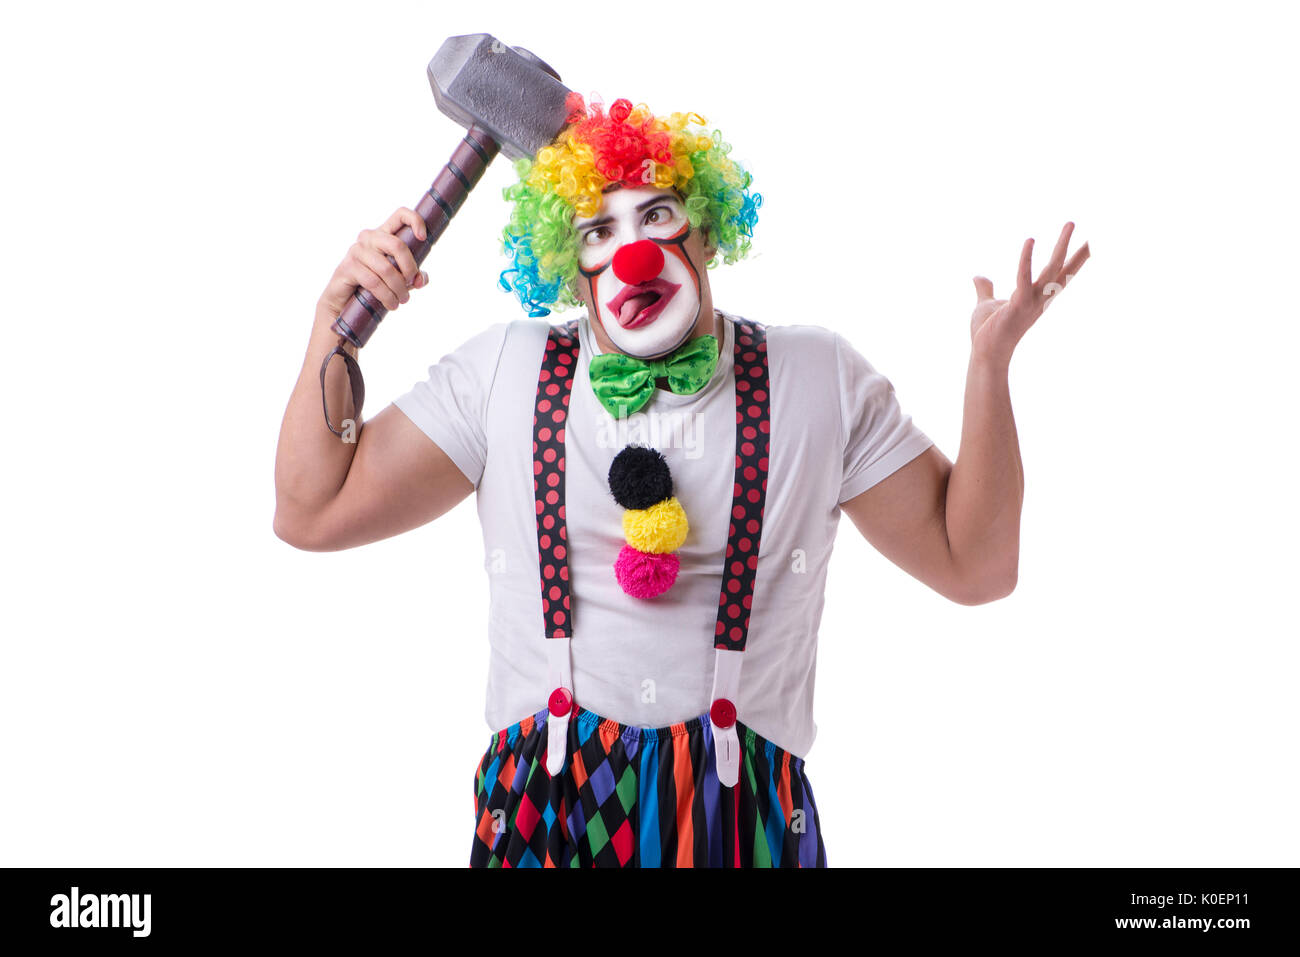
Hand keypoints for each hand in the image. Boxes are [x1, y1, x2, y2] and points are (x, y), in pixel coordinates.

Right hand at [319, 207, 428, 318]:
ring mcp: (356, 251)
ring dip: (399, 288)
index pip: (400, 215)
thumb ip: (412, 277)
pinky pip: (373, 282)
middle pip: (397, 245)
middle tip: (412, 283)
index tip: (423, 238)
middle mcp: (369, 238)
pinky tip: (391, 304)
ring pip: (387, 269)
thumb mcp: (397, 280)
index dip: (415, 221)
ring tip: (402, 300)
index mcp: (383, 235)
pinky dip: (386, 296)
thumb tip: (422, 279)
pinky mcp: (348, 267)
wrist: (343, 302)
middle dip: (410, 268)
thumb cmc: (372, 287)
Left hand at [970, 222, 1089, 366]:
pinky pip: (1024, 278)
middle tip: (1080, 225)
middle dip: (1074, 247)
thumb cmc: (988, 332)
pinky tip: (1030, 240)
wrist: (985, 354)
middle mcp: (1040, 298)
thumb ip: (985, 290)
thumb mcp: (987, 304)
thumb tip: (978, 277)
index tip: (1090, 243)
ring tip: (1071, 223)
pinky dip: (1027, 259)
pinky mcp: (1019, 305)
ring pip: (1053, 269)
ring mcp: (1032, 302)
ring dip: (1063, 245)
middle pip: (1062, 268)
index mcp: (1037, 297)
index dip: (1075, 259)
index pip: (1059, 274)